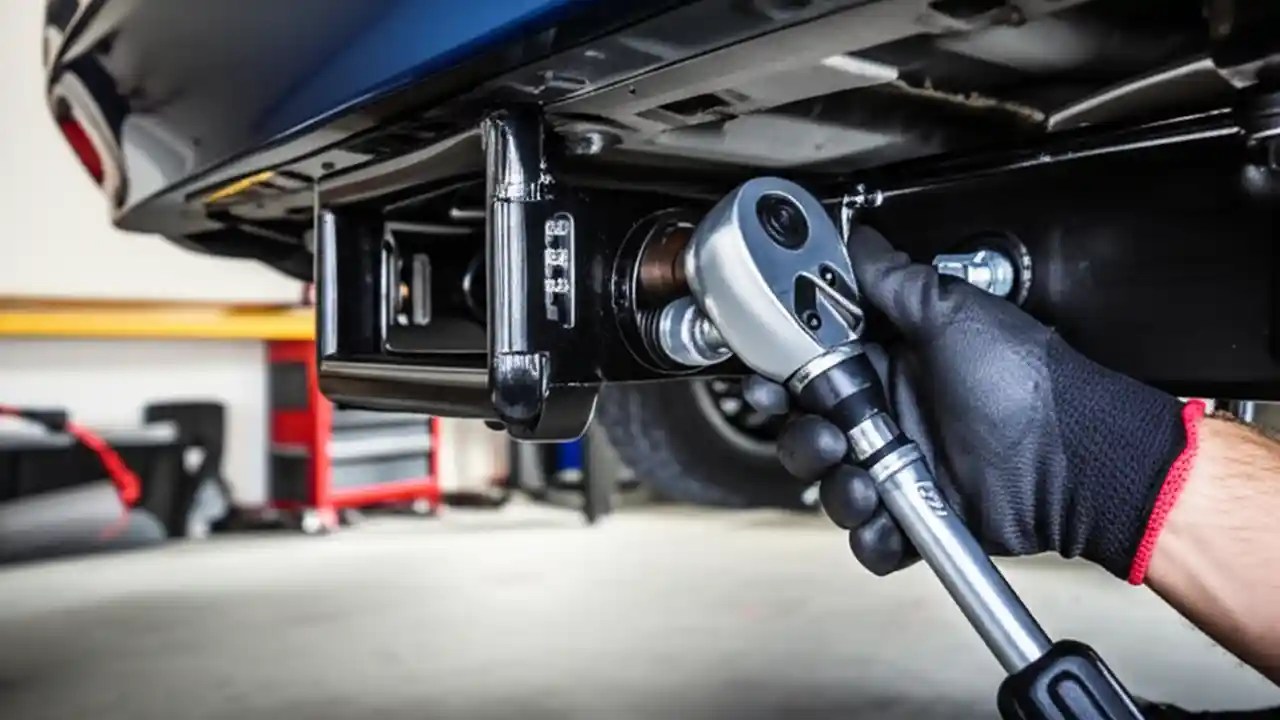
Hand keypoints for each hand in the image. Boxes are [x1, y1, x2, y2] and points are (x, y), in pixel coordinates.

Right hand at [750, 227, 1196, 580]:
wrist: (1079, 458)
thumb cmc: (1027, 382)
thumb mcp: (955, 313)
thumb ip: (894, 280)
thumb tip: (857, 240)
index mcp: (891, 363)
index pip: (814, 368)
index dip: (782, 374)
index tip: (767, 377)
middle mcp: (890, 414)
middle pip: (810, 429)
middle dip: (803, 435)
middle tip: (823, 433)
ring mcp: (904, 467)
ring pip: (834, 483)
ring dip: (836, 486)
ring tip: (862, 480)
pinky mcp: (918, 516)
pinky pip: (873, 537)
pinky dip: (872, 537)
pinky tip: (886, 520)